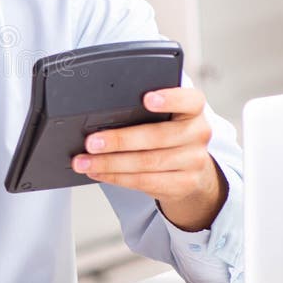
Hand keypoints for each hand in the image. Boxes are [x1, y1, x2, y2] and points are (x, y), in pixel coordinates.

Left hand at [71, 86, 228, 230]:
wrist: (192, 169)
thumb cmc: (168, 133)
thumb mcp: (165, 116)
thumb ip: (142, 110)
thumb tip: (100, 118)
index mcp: (193, 110)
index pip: (190, 100)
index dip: (170, 99)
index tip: (146, 99)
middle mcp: (198, 134)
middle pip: (157, 136)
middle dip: (119, 140)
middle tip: (91, 142)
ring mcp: (193, 161)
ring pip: (146, 163)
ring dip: (110, 163)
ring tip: (85, 161)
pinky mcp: (184, 184)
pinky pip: (144, 181)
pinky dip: (116, 177)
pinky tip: (99, 172)